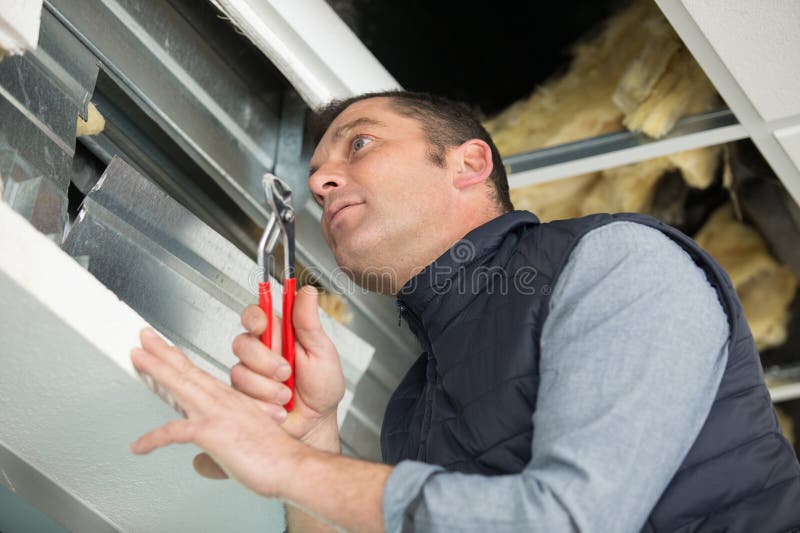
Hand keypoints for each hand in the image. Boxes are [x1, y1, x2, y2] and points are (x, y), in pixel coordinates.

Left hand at [130, 328, 303, 496]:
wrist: (292, 466)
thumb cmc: (275, 456)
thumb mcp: (245, 440)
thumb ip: (220, 443)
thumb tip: (199, 461)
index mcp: (231, 400)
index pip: (198, 373)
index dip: (178, 359)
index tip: (163, 348)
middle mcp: (223, 401)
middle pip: (187, 371)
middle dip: (162, 351)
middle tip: (144, 337)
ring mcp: (218, 414)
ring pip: (181, 384)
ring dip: (157, 369)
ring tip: (138, 357)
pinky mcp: (213, 432)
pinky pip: (175, 432)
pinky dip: (153, 439)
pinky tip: (139, 446)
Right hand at [232, 285, 344, 445]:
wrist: (316, 424)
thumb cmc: (322, 388)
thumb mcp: (322, 352)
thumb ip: (309, 323)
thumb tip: (306, 292)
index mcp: (278, 335)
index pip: (255, 315)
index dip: (253, 318)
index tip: (262, 326)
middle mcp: (260, 353)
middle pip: (242, 344)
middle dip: (265, 361)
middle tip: (286, 372)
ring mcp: (250, 376)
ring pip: (241, 373)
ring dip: (268, 388)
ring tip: (286, 395)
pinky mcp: (243, 399)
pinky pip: (242, 398)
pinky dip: (265, 406)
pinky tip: (279, 408)